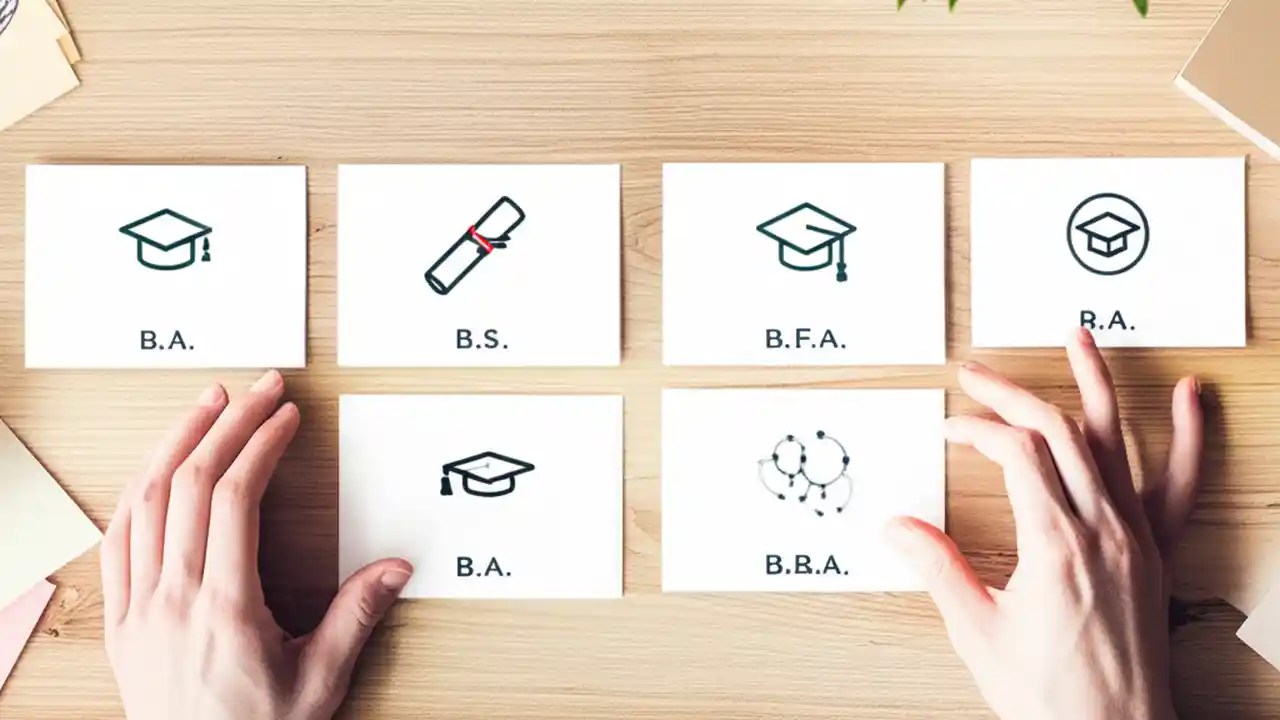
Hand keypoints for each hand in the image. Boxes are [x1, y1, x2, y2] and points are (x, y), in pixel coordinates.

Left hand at [100, 370, 412, 719]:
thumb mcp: (319, 681)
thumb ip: (356, 618)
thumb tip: (395, 567)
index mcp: (225, 608)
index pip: (236, 498)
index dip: (260, 444)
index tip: (285, 416)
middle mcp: (172, 599)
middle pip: (190, 484)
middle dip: (225, 424)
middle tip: (256, 388)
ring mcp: (138, 608)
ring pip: (143, 502)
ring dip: (173, 444)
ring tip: (204, 407)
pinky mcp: (120, 623)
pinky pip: (115, 541)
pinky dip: (135, 493)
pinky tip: (155, 472)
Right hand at [888, 329, 1202, 719]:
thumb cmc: (1051, 697)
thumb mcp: (978, 632)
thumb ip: (938, 569)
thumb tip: (898, 526)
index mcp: (1053, 545)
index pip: (1017, 452)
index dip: (978, 428)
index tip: (952, 429)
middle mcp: (1101, 530)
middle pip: (1058, 431)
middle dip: (1013, 394)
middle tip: (978, 373)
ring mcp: (1136, 537)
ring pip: (1114, 441)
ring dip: (1094, 384)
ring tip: (1080, 339)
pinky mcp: (1157, 552)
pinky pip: (1178, 485)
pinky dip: (1188, 437)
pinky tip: (1188, 399)